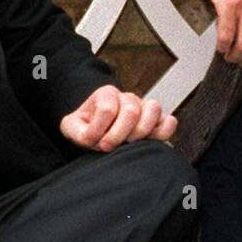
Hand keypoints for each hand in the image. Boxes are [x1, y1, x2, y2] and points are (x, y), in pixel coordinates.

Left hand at [60, 84, 176, 151]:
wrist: (98, 130)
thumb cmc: (86, 128)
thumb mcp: (72, 127)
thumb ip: (75, 130)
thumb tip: (92, 137)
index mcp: (106, 94)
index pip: (107, 108)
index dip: (99, 129)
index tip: (93, 141)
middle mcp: (128, 97)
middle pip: (131, 110)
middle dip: (119, 134)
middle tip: (109, 146)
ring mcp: (144, 107)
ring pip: (153, 109)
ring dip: (140, 132)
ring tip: (128, 144)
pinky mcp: (157, 121)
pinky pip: (169, 121)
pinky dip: (163, 132)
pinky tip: (148, 143)